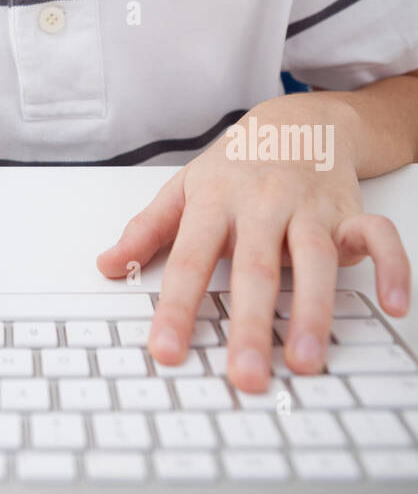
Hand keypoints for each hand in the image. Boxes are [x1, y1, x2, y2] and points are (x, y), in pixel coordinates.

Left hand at [96, 109, 410, 391]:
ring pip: (314, 258)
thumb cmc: (236, 164)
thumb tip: (106, 264)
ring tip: (306, 360)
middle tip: (245, 375)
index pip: (189, 259)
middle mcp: (261, 204)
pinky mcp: (349, 210)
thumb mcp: (184, 188)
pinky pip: (377, 235)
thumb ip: (147, 230)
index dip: (176, 307)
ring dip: (313, 310)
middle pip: (254, 267)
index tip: (166, 351)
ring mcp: (308, 207)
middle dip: (250, 324)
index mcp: (214, 201)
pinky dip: (391, 266)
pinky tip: (394, 304)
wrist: (296, 118)